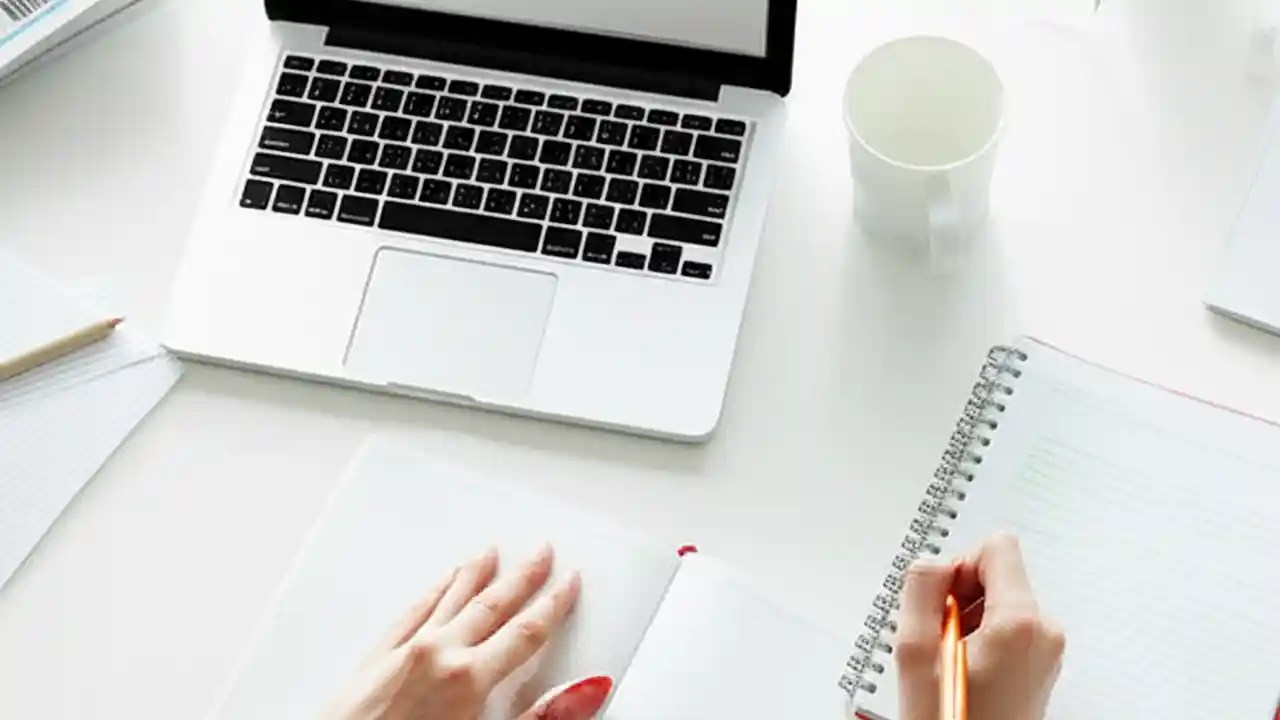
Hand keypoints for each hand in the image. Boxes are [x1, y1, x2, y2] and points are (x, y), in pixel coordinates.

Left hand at [324, 545, 610, 719]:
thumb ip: (543, 717)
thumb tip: (587, 690)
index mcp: (470, 678)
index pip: (526, 632)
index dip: (553, 605)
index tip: (569, 582)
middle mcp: (438, 654)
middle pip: (491, 605)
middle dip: (521, 577)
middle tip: (540, 552)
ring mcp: (403, 652)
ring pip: (449, 599)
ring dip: (475, 574)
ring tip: (492, 552)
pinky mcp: (375, 659)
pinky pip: (411, 612)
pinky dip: (432, 592)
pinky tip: (441, 581)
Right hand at [896, 533, 1065, 719]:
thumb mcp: (915, 653)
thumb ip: (920, 591)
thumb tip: (930, 564)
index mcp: (1020, 622)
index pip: (997, 546)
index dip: (958, 564)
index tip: (940, 597)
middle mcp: (1044, 632)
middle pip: (999, 573)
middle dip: (959, 596)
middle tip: (938, 636)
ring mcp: (1047, 649)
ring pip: (1001, 601)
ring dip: (967, 620)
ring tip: (949, 659)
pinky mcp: (1040, 664)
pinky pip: (1008, 627)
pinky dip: (981, 639)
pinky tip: (963, 669)